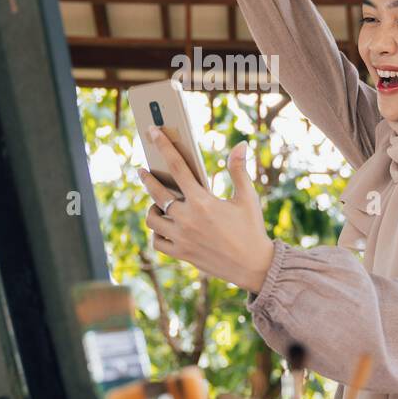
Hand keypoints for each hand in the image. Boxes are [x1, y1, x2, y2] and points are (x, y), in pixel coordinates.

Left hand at [137, 127, 273, 293]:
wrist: (254, 266)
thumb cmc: (252, 229)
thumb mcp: (247, 197)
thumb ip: (239, 170)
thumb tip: (240, 144)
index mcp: (203, 201)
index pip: (177, 167)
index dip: (163, 146)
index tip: (152, 132)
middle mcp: (188, 219)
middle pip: (157, 192)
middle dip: (147, 178)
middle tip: (143, 171)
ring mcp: (182, 238)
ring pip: (152, 218)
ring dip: (152, 207)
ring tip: (158, 203)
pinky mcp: (181, 253)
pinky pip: (157, 241)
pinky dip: (157, 232)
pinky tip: (164, 225)